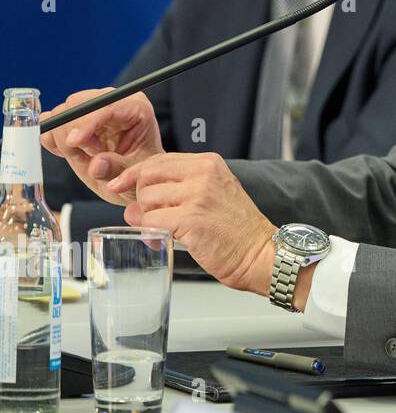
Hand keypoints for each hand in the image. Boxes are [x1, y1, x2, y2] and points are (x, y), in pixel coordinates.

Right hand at [39, 89, 163, 204]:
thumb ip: (116, 169)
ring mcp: (91, 108)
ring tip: (85, 158)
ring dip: (64, 140)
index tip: (73, 142)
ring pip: (60, 113)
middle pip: (77, 103)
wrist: (131, 177)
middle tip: (86, 157)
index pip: (106, 105)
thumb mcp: (134, 174)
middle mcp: (112, 102)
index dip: (86, 122)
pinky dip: (53, 139)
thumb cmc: (138, 171)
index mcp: (136, 108)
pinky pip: (51, 122)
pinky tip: (70, 153)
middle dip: (73, 132)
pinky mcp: (74, 119)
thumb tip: (96, 164)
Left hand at [116, 153, 277, 295]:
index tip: (119, 185)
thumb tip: (130, 207)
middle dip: (141, 198)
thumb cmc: (236, 229)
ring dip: (147, 218)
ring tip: (163, 231)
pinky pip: (149, 222)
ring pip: (145, 200)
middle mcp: (204, 173)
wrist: (259, 253)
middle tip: (152, 216)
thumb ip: (173, 194)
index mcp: (209, 163)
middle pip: (147, 176)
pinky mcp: (190, 219)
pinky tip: (162, 241)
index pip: (158, 160)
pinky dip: (150, 234)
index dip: (134, 174)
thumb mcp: (210, 197)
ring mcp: (198, 195)